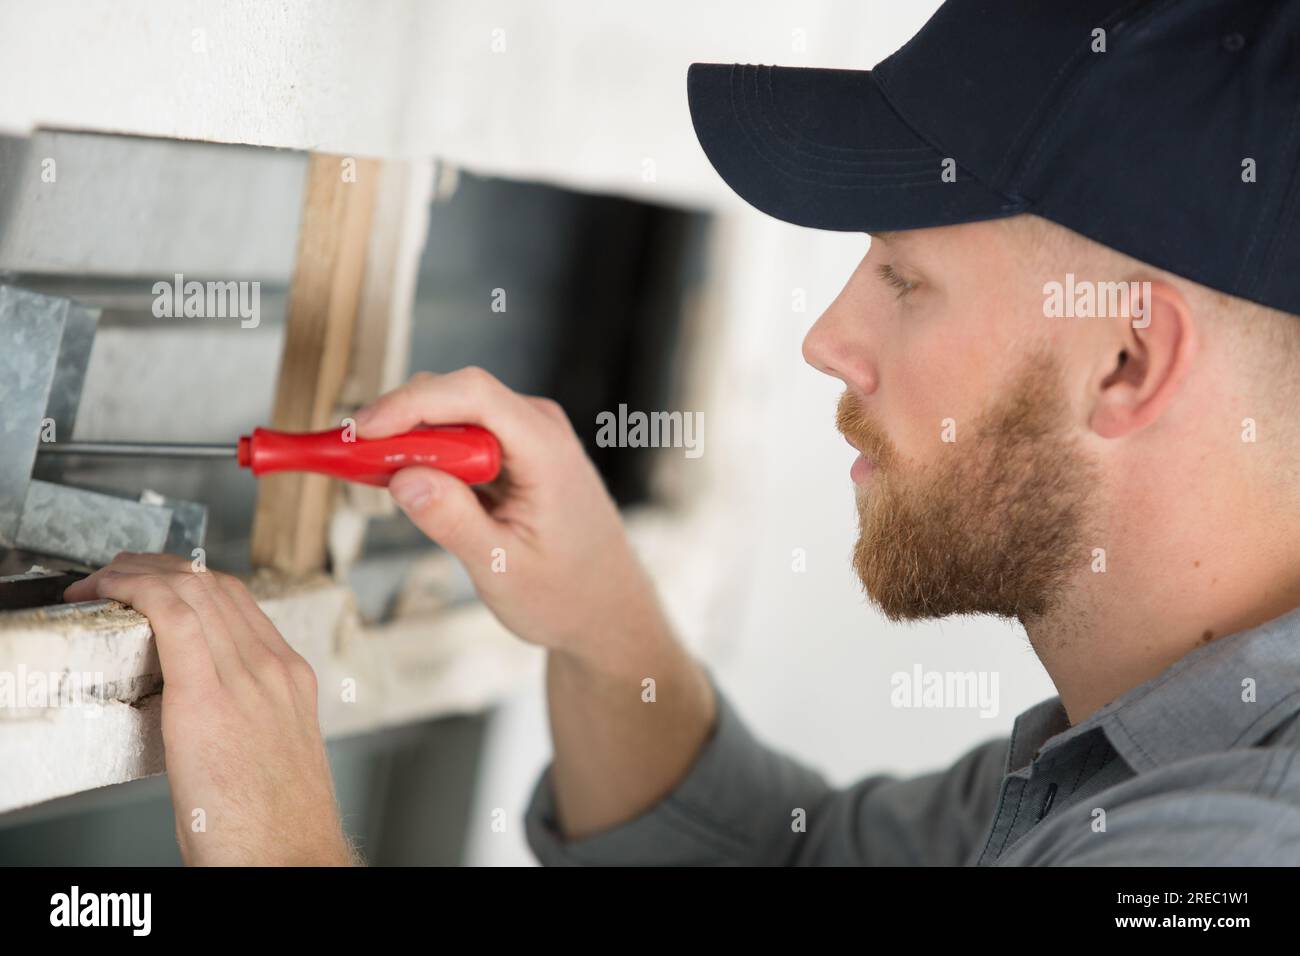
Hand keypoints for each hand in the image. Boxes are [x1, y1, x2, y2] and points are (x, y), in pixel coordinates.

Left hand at [64, 553, 353, 865]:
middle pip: (216, 585)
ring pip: (195, 589)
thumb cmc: (278, 828)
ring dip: (138, 572)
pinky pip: (175, 617)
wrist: (291, 859)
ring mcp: (249, 680)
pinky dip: (137, 590)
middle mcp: (275, 669)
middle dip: (158, 567)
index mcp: (291, 680)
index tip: (155, 587)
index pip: (239, 602)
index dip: (189, 581)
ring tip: (103, 582)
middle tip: (117, 576)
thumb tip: (202, 719)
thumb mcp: (273, 756)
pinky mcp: (210, 700)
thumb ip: (248, 722)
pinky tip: (110, 591)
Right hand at [355, 367, 671, 667]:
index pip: (471, 393)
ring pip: (452, 413)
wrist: (605, 610)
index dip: (410, 403)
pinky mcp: (515, 450)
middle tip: (348, 461)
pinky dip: (425, 452)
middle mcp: (540, 428)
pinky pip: (460, 434)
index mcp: (546, 449)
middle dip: (398, 421)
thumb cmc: (565, 594)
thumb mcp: (503, 569)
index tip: (362, 433)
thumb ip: (454, 522)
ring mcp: (528, 435)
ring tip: (367, 476)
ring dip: (408, 438)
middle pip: (455, 394)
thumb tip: (402, 478)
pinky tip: (400, 482)